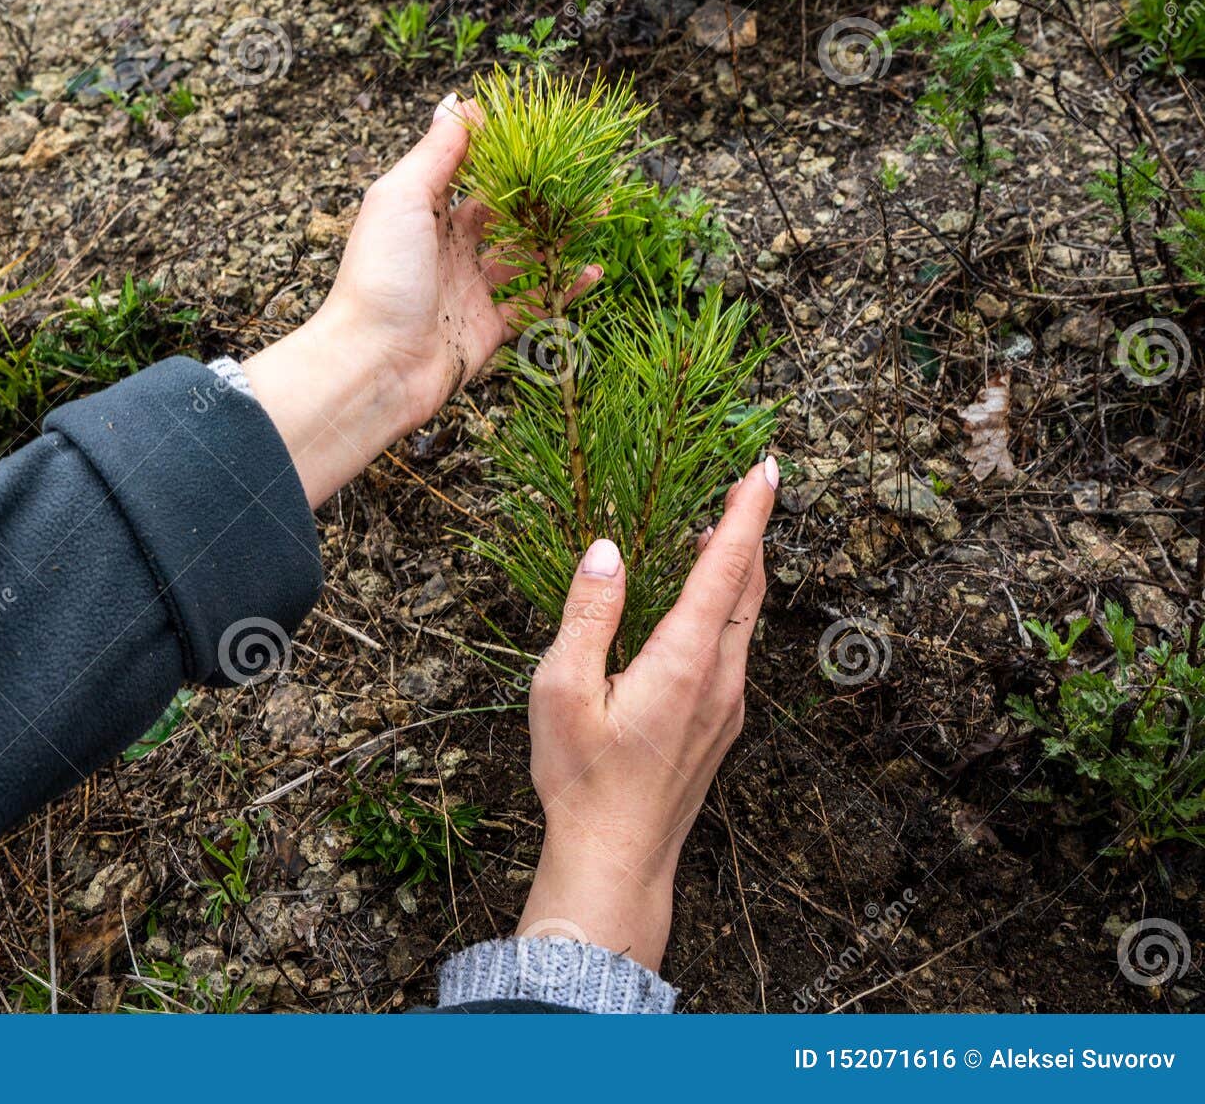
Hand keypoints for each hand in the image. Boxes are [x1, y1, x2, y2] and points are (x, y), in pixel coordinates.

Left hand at [243, 94, 596, 506]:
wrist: (372, 364)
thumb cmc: (379, 274)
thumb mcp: (401, 197)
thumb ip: (435, 152)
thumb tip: (460, 101)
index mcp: (423, 214)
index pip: (470, 173)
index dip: (503, 152)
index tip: (543, 130)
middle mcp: (447, 250)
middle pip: (503, 215)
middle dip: (541, 195)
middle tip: (582, 173)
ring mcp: (468, 292)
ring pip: (524, 257)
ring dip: (558, 237)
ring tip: (597, 212)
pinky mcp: (487, 331)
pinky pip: (534, 304)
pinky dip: (564, 289)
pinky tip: (592, 270)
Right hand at [515, 457, 779, 970]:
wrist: (617, 858)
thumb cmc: (582, 780)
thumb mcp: (563, 689)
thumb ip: (588, 614)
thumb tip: (607, 551)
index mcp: (684, 661)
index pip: (727, 567)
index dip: (747, 514)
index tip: (765, 469)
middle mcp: (720, 678)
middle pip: (749, 587)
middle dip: (750, 531)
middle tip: (746, 484)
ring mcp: (727, 704)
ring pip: (744, 620)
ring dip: (738, 570)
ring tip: (717, 534)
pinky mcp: (720, 723)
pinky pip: (733, 648)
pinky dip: (725, 609)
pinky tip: (698, 608)